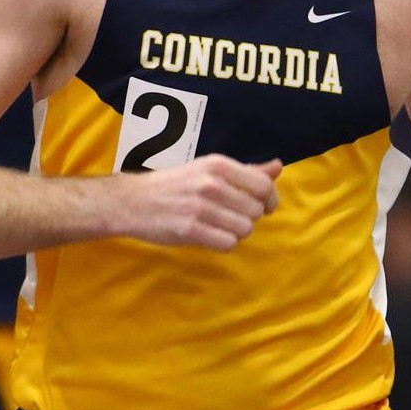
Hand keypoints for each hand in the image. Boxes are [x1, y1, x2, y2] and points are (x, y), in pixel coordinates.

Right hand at [123, 155, 280, 250]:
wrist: (133, 200)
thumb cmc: (175, 185)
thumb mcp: (209, 170)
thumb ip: (245, 171)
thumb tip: (278, 167)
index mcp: (218, 165)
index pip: (263, 186)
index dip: (269, 201)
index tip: (262, 208)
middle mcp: (211, 184)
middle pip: (255, 211)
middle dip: (247, 218)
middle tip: (228, 216)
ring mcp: (200, 207)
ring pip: (244, 229)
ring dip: (235, 232)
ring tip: (217, 226)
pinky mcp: (190, 229)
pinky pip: (227, 244)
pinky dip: (222, 244)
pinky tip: (209, 236)